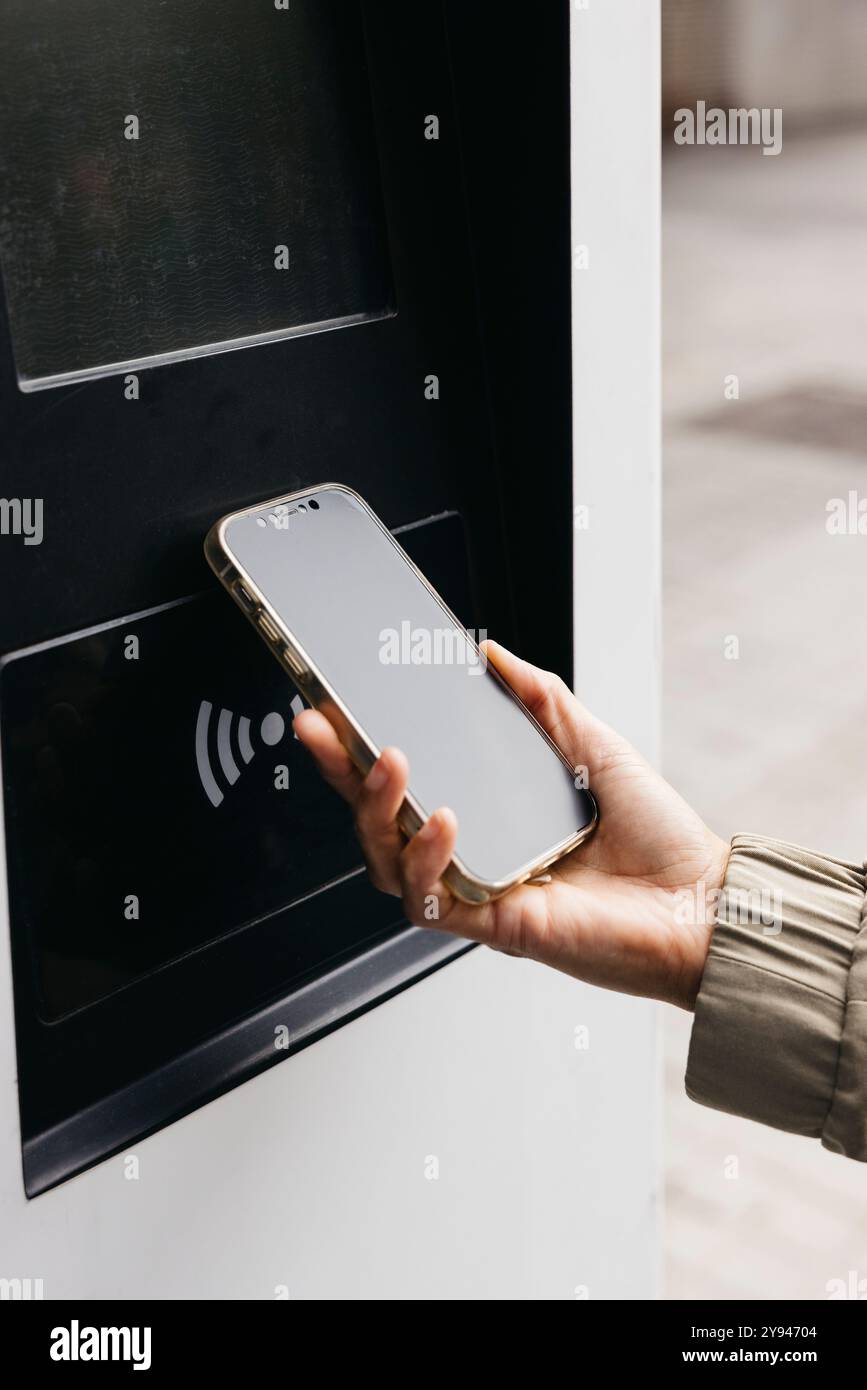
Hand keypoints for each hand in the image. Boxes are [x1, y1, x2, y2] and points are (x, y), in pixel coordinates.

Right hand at [294, 641, 728, 1009]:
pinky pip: (432, 900)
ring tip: (391, 762)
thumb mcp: (592, 743)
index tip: (331, 705)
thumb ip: (539, 699)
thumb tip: (491, 653)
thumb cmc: (655, 835)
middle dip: (340, 773)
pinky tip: (443, 821)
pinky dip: (427, 859)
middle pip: (376, 821)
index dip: (357, 746)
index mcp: (486, 812)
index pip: (403, 779)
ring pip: (388, 862)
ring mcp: (478, 890)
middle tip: (322, 728)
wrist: (701, 899)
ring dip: (378, 810)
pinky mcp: (494, 924)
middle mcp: (472, 853)